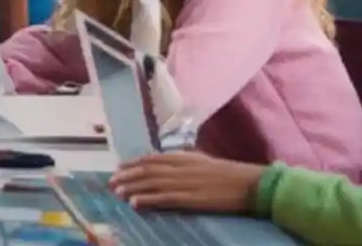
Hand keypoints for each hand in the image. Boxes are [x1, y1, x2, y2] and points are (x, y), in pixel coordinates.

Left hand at [109, 151, 266, 213]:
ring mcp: (184, 182)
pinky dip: (147, 200)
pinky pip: (164, 198)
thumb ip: (183, 159)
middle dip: (127, 176)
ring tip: (117, 192)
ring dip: (132, 188)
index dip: (133, 163)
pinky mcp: (190, 198)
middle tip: (111, 182)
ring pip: (151, 184)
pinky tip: (134, 203)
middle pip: (146, 171)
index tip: (119, 168)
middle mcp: (179, 167)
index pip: (151, 159)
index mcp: (183, 157)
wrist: (249, 183)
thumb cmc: (229, 173)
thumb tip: (166, 160)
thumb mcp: (203, 160)